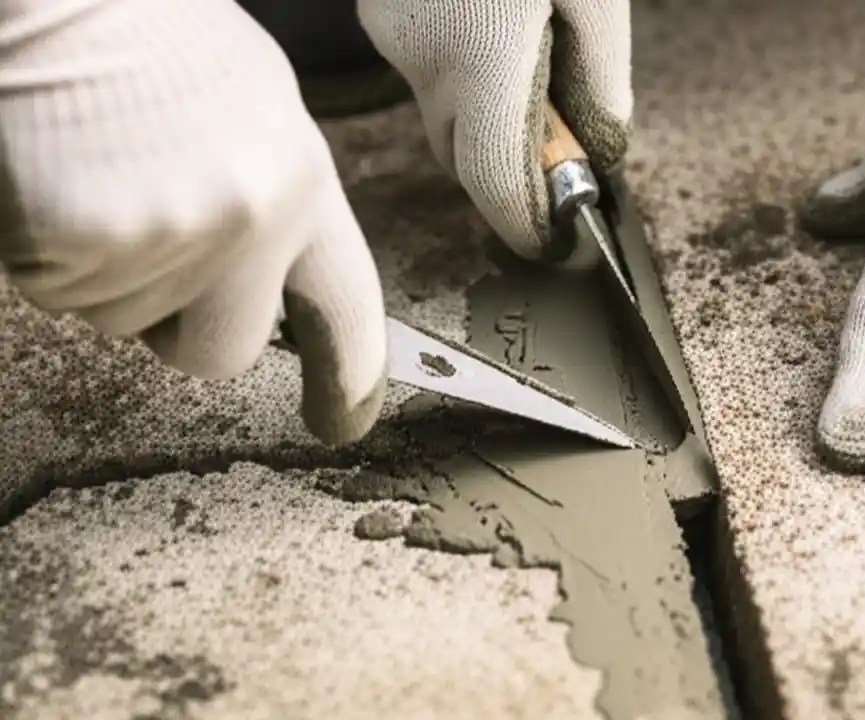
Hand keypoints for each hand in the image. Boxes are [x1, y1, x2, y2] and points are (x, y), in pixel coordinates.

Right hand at [0, 0, 386, 446]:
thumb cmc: (149, 37)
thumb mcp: (252, 112)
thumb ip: (275, 204)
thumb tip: (272, 280)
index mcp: (303, 184)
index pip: (346, 310)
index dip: (348, 377)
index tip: (344, 420)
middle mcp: (249, 221)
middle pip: (218, 355)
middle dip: (178, 326)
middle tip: (147, 242)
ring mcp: (166, 235)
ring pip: (121, 322)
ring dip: (104, 272)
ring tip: (95, 171)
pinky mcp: (82, 240)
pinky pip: (56, 291)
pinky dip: (44, 251)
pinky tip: (54, 176)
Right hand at [358, 0, 631, 263]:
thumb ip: (601, 77)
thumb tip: (600, 146)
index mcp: (483, 48)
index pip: (495, 178)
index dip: (524, 224)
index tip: (551, 242)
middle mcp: (422, 50)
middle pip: (464, 157)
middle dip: (510, 169)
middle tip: (561, 149)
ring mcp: (390, 32)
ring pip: (442, 112)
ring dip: (485, 115)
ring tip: (534, 67)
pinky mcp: (379, 12)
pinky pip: (427, 69)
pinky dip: (463, 71)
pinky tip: (494, 33)